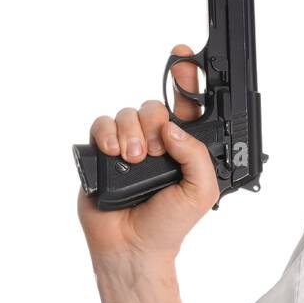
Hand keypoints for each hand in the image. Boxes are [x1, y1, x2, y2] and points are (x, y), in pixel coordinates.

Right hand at [76, 43, 219, 266]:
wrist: (131, 246)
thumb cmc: (169, 223)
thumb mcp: (201, 191)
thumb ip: (197, 155)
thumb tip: (172, 129)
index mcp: (185, 146)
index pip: (188, 106)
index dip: (187, 80)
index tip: (183, 56)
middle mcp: (157, 141)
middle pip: (154, 106)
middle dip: (155, 124)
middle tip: (154, 152)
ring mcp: (129, 144)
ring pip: (128, 113)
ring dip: (131, 133)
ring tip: (134, 160)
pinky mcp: (101, 151)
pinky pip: (101, 123)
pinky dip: (107, 134)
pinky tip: (113, 153)